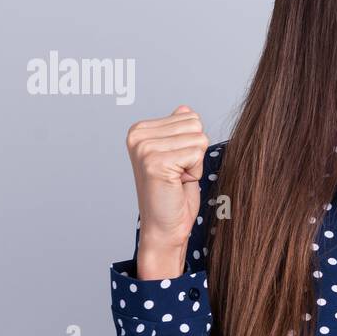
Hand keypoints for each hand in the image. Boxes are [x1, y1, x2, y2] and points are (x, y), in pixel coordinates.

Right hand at [125, 105, 208, 277]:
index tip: (175, 164)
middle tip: (178, 173)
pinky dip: (194, 171)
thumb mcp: (178, 155)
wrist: (165, 227)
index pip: (189, 117)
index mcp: (140, 130)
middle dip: (195, 152)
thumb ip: (178, 130)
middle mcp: (138, 136)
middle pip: (195, 124)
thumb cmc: (173, 195)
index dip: (191, 144)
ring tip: (177, 178)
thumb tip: (185, 108)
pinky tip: (177, 183)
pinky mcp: (155, 162)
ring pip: (198, 138)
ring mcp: (144, 148)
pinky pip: (197, 153)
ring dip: (195, 163)